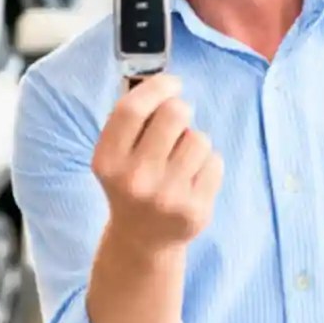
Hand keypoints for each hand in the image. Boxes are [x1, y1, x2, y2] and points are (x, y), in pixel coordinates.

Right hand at [92, 74, 223, 254]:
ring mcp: (167, 197)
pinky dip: (207, 164)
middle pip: (175, 113)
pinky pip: (215, 161)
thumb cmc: (131, 181)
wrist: (142, 239)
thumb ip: (131, 119)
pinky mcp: (195, 210)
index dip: (157, 87)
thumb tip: (164, 83)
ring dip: (193, 142)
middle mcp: (135, 180)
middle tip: (176, 122)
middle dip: (180, 110)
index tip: (172, 83)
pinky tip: (191, 179)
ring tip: (180, 160)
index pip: (132, 109)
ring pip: (198, 138)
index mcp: (108, 161)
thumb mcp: (114, 154)